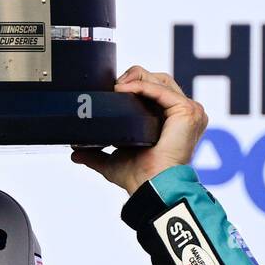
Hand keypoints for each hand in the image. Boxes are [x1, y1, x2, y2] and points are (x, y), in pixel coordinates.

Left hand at [70, 65, 207, 196]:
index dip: (133, 85)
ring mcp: (189, 111)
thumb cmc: (140, 177)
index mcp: (171, 121)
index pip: (154, 89)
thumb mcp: (113, 161)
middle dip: (134, 77)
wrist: (150, 186)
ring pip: (161, 80)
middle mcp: (182, 114)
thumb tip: (75, 154)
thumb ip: (96, 155)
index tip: (112, 91)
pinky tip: (124, 89)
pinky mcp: (187, 111)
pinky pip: (161, 90)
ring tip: (117, 87)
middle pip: (158, 79)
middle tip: (113, 87)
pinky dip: (141, 85)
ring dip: (136, 78)